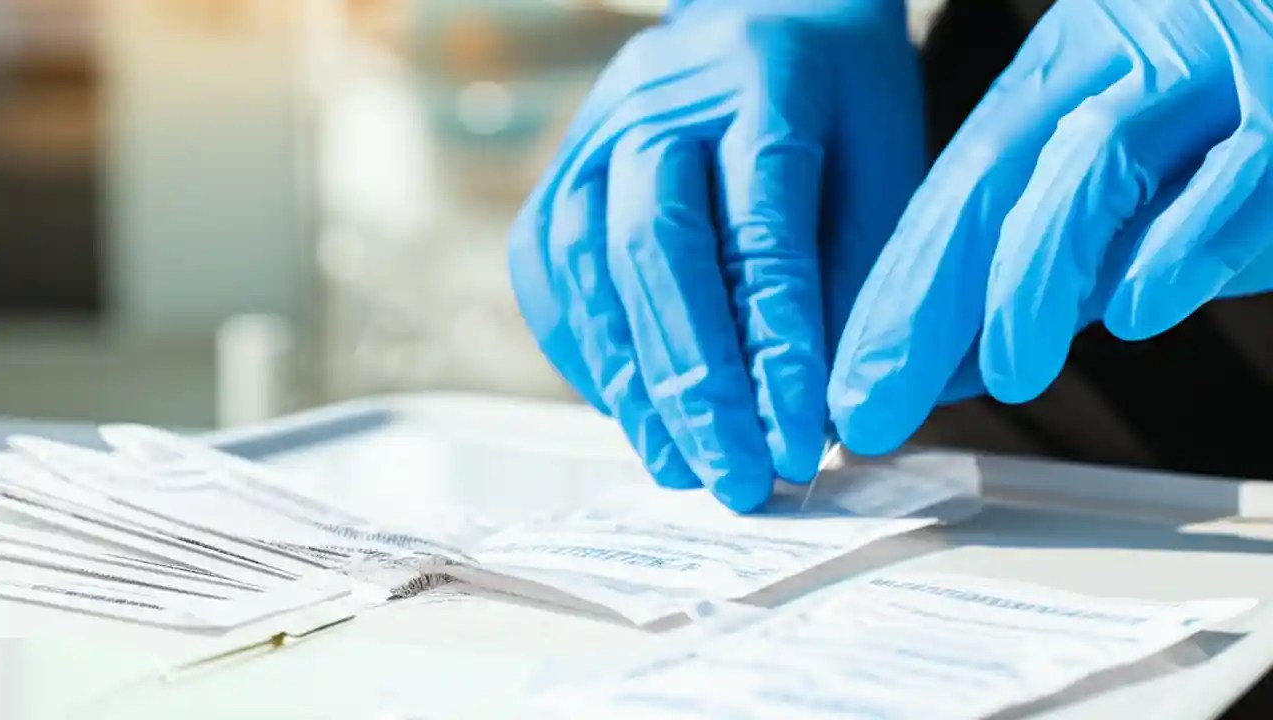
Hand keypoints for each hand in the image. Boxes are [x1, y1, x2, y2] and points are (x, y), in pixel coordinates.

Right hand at [509, 0, 924, 510]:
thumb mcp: (886, 162)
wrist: (763, 13)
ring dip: (633, 382)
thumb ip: (861, 274)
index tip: (797, 441)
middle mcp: (659, 103)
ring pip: (587, 266)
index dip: (776, 349)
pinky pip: (547, 272)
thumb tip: (834, 411)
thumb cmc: (840, 99)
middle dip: (695, 383)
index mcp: (764, 84)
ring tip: (680, 468)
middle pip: (657, 252)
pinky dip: (586, 349)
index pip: (761, 232)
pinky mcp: (558, 172)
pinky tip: (626, 409)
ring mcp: (592, 134)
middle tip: (735, 478)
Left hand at [830, 0, 1272, 455]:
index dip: (901, 287)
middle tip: (880, 403)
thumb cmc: (1252, 94)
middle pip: (994, 176)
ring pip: (1092, 165)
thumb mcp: (1141, 150)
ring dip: (1035, 281)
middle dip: (922, 302)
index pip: (959, 182)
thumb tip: (957, 362)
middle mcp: (1132, 50)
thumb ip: (1059, 249)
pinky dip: (1180, 247)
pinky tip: (1137, 312)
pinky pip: (1236, 173)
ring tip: (1010, 372)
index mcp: (1075, 59)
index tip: (858, 379)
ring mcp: (1217, 67)